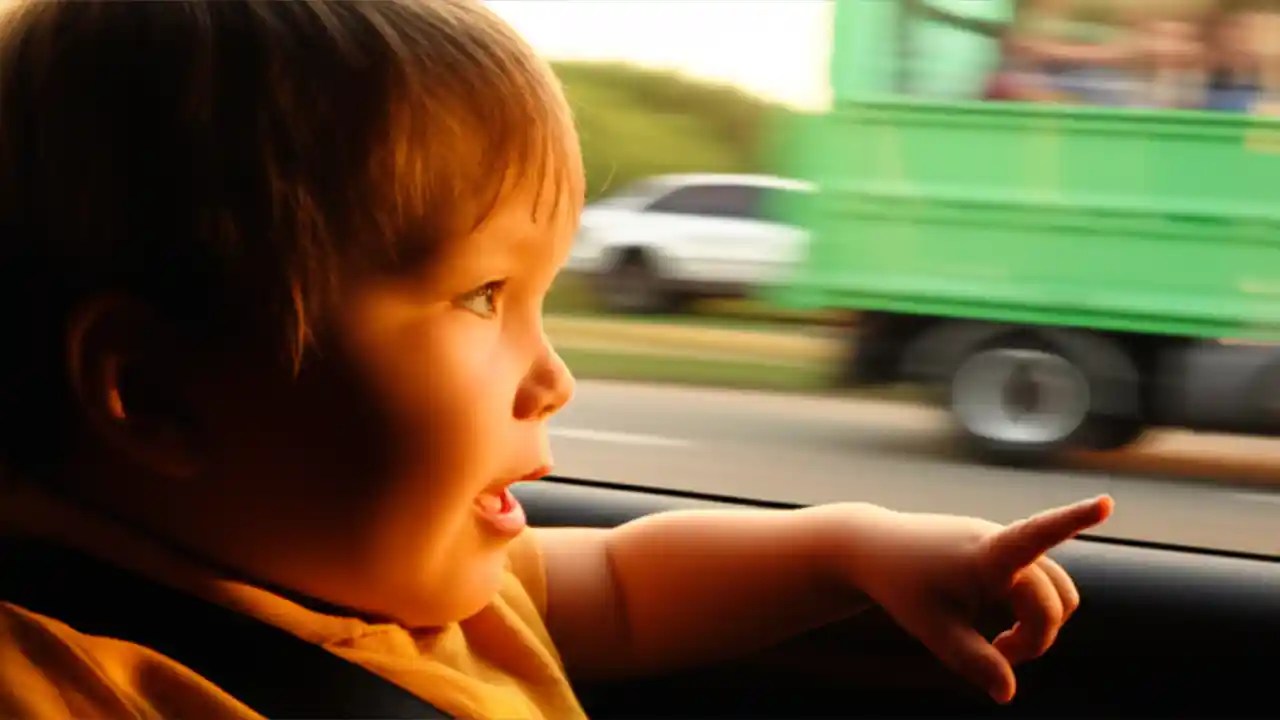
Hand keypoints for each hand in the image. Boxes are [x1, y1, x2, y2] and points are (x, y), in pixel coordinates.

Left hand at [844, 496, 1113, 703]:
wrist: (876, 549)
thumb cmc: (902, 586)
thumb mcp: (932, 630)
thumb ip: (973, 661)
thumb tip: (1008, 692)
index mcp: (986, 555)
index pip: (1037, 534)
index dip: (1074, 520)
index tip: (1106, 502)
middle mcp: (1002, 541)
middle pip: (1056, 600)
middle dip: (1038, 637)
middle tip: (998, 657)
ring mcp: (1005, 543)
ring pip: (1058, 590)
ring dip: (1041, 623)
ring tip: (999, 644)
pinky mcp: (1002, 548)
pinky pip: (1041, 581)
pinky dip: (1033, 609)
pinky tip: (1006, 627)